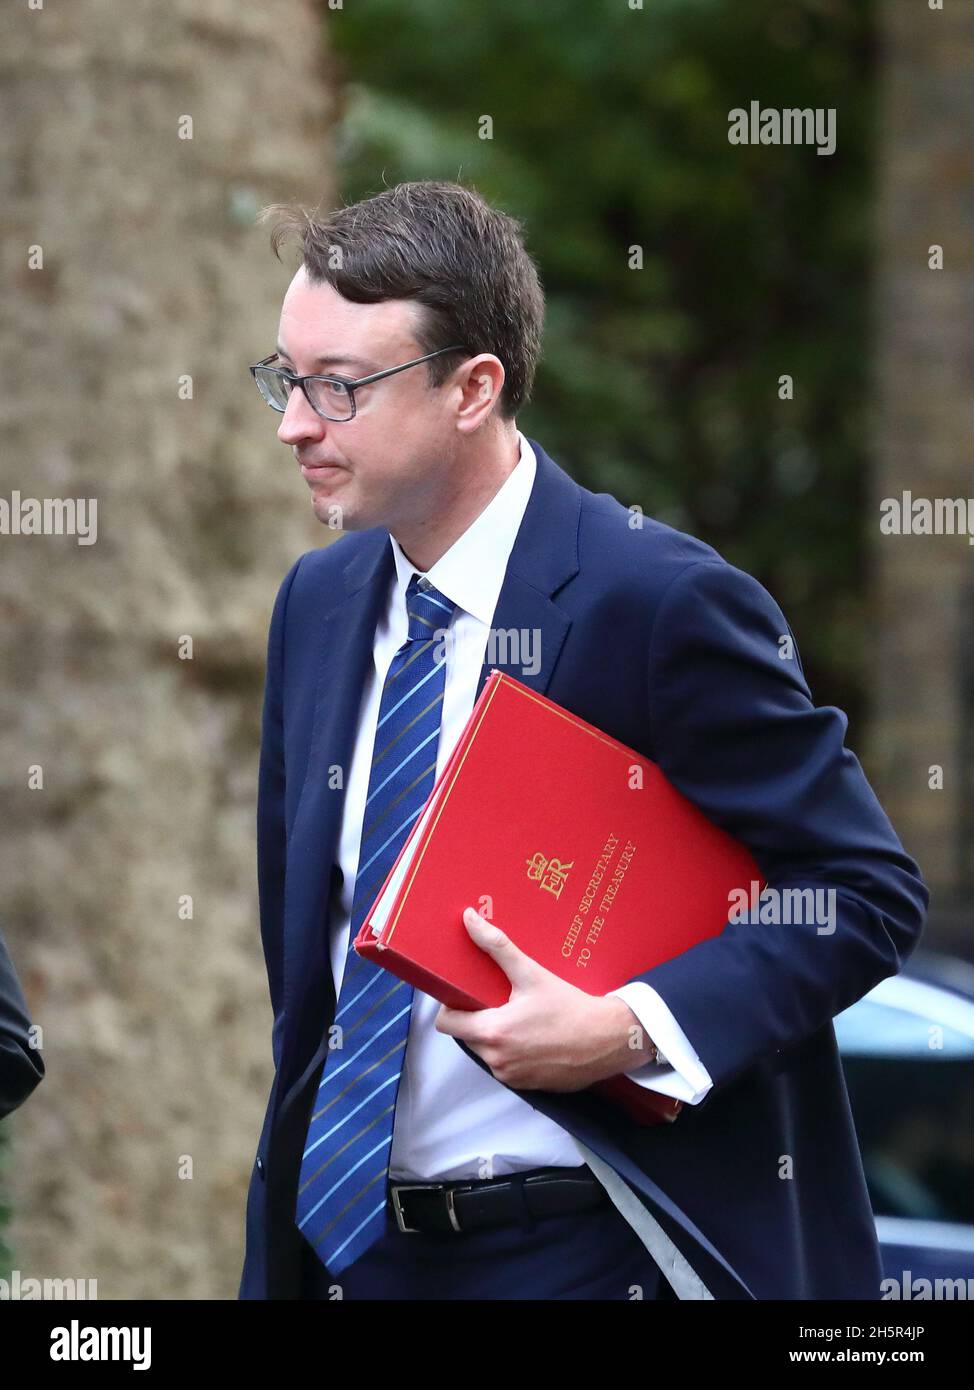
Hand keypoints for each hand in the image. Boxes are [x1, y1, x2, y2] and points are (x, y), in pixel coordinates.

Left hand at [434, 907, 657, 1091]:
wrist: (608, 1040)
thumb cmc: (570, 1007)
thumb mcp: (531, 974)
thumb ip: (496, 946)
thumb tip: (470, 919)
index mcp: (493, 1033)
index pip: (446, 1023)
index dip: (453, 1006)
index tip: (469, 994)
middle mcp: (497, 1060)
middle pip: (466, 1036)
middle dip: (477, 1019)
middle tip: (499, 1000)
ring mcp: (511, 1077)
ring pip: (486, 1052)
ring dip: (495, 1037)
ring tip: (519, 1017)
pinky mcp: (527, 1086)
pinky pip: (506, 1067)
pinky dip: (513, 1053)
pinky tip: (533, 1036)